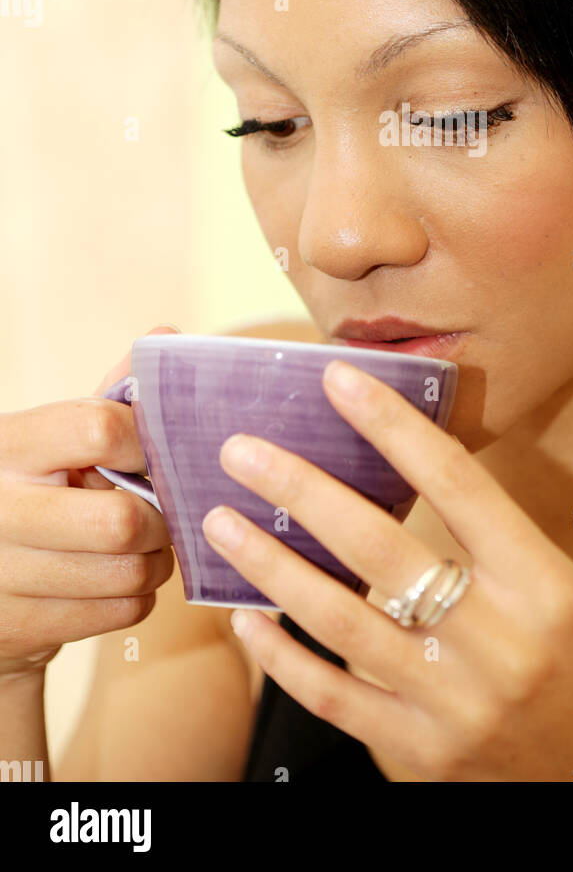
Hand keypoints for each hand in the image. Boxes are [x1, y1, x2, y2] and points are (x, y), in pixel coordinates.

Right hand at [0, 326, 175, 679]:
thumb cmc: (38, 489)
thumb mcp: (58, 438)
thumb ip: (112, 395)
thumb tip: (167, 334)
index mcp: (9, 444)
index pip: (99, 429)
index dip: (145, 444)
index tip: (154, 456)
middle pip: (121, 521)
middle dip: (159, 520)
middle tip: (161, 514)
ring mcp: (2, 573)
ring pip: (127, 573)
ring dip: (155, 562)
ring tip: (145, 546)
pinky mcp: (18, 626)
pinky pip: (119, 612)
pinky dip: (136, 596)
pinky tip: (119, 578)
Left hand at [202, 359, 572, 781]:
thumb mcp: (570, 591)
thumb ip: (495, 545)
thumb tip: (405, 477)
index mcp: (546, 586)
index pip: (457, 483)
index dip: (393, 426)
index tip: (340, 380)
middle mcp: (499, 643)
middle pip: (381, 548)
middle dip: (302, 490)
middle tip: (243, 450)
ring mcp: (456, 704)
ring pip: (342, 620)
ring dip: (273, 565)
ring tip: (223, 521)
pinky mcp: (425, 755)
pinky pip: (334, 699)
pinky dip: (283, 658)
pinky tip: (247, 620)